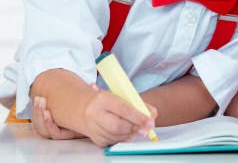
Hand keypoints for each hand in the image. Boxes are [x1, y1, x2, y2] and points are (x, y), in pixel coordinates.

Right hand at [33, 84, 157, 146]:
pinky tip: (125, 131)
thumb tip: (152, 114)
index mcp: (102, 98)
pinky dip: (123, 138)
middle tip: (145, 129)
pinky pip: (113, 142)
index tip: (149, 122)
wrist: (84, 108)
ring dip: (130, 134)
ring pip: (117, 136)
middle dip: (134, 128)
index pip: (123, 109)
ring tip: (136, 128)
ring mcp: (93, 127)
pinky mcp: (95, 139)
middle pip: (117, 126)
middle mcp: (94, 113)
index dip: (138, 116)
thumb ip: (138, 103)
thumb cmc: (108, 101)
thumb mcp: (121, 96)